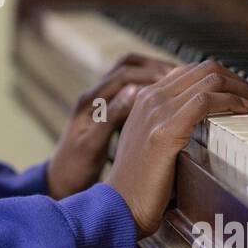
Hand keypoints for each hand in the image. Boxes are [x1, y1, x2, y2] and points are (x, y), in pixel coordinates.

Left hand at [46, 53, 173, 199]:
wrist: (60, 181)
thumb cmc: (73, 168)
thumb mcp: (91, 145)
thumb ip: (110, 118)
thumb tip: (134, 91)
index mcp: (89, 101)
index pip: (124, 74)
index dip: (152, 72)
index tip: (177, 75)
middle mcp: (95, 96)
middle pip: (129, 67)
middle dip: (157, 66)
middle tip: (187, 72)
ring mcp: (101, 103)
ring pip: (132, 76)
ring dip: (155, 74)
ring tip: (182, 80)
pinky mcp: (108, 113)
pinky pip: (132, 90)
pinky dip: (151, 89)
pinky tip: (169, 99)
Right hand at [107, 58, 247, 236]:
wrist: (119, 204)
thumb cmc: (138, 182)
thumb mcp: (151, 141)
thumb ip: (170, 123)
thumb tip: (203, 118)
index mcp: (147, 97)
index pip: (192, 71)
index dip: (224, 78)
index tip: (244, 94)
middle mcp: (151, 97)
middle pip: (205, 68)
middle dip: (238, 80)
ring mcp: (157, 111)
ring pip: (209, 79)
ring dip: (242, 89)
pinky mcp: (165, 130)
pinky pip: (205, 101)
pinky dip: (230, 101)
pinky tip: (243, 111)